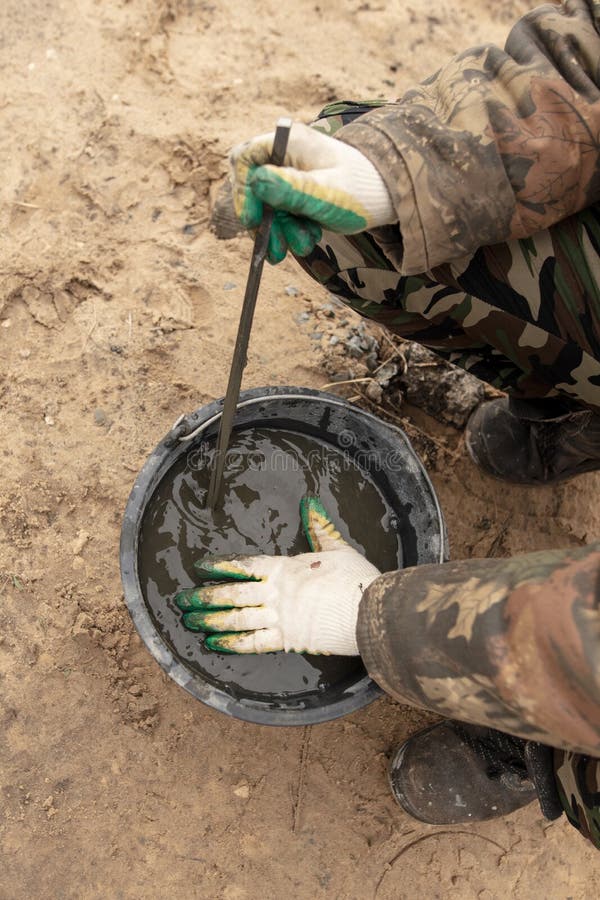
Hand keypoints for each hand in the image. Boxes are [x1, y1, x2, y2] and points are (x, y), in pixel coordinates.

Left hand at [174, 496, 380, 654]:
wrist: (370, 611)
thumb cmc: (355, 578)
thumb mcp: (336, 547)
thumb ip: (318, 527)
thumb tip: (309, 502)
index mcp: (285, 568)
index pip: (244, 565)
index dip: (219, 566)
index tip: (199, 568)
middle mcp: (276, 593)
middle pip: (232, 593)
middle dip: (204, 597)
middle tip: (181, 600)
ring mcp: (280, 618)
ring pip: (236, 618)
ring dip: (210, 620)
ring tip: (190, 622)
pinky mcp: (288, 640)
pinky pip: (253, 643)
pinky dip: (231, 644)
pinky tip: (214, 644)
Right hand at [229, 122, 394, 263]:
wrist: (390, 198)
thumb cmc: (362, 192)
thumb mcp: (326, 195)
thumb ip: (291, 189)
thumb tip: (255, 181)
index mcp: (289, 143)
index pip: (245, 159)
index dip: (243, 191)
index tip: (254, 221)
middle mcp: (286, 154)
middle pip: (253, 186)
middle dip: (263, 221)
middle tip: (276, 249)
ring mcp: (291, 173)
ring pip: (266, 205)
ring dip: (277, 231)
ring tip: (303, 244)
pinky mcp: (297, 191)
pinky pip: (280, 213)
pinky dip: (288, 230)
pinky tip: (308, 237)